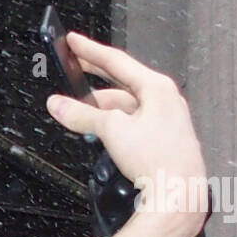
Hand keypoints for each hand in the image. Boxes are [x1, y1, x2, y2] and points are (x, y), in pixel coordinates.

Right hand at [45, 32, 207, 236]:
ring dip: (100, 109)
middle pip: (121, 84)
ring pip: (125, 107)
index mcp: (158, 88)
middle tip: (72, 71)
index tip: (74, 42)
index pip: (117, 61)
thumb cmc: (158, 159)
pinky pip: (130, 124)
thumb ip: (82, 115)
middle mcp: (164, 100)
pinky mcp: (160, 140)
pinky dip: (112, 125)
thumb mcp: (112, 130)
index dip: (91, 51)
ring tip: (77, 114)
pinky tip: (99, 133)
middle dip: (93, 82)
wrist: (177, 194)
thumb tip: (59, 105)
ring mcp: (164, 121)